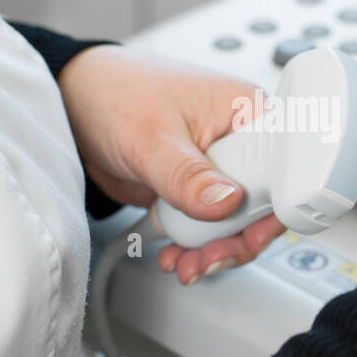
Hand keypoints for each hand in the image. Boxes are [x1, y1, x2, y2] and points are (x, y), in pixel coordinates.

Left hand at [57, 46, 284, 283]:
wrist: (74, 106)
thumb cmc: (115, 94)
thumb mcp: (153, 138)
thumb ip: (189, 175)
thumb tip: (226, 201)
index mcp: (245, 112)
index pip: (282, 167)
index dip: (272, 208)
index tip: (249, 235)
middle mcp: (238, 139)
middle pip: (262, 203)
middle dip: (236, 239)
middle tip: (211, 257)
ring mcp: (217, 166)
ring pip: (235, 221)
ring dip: (212, 250)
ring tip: (187, 263)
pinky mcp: (196, 186)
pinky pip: (209, 224)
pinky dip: (194, 245)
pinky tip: (176, 253)